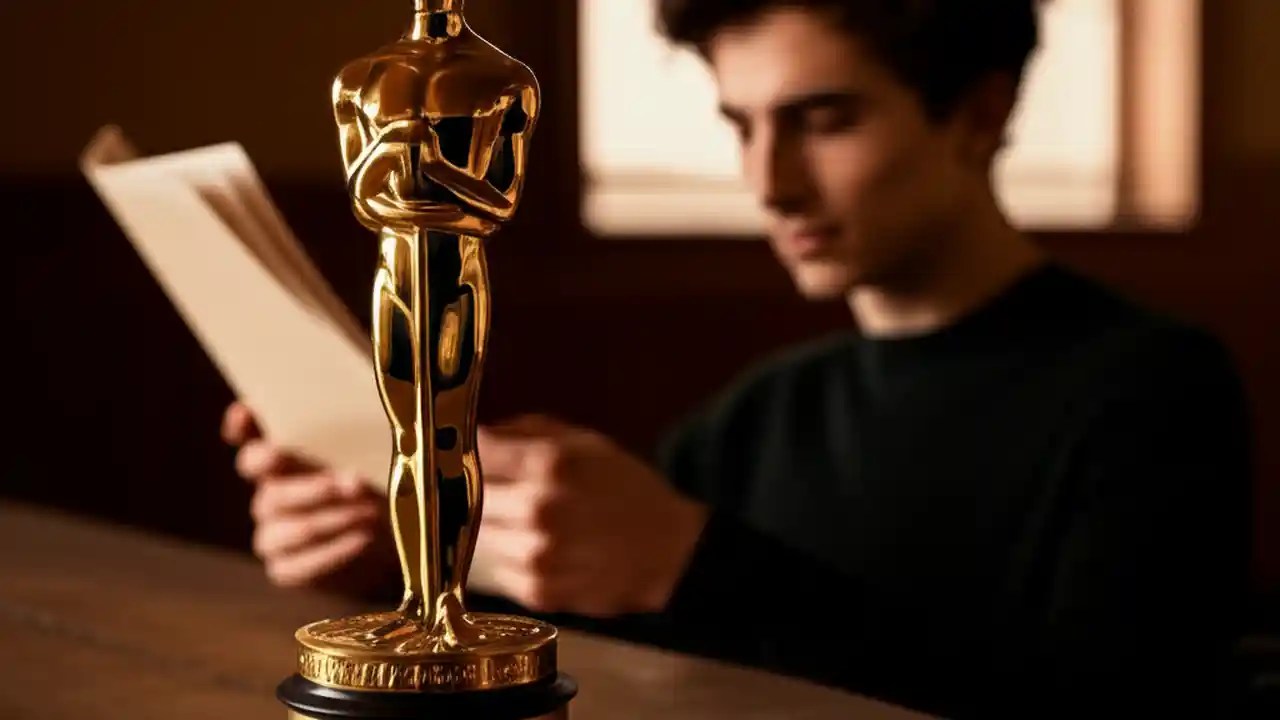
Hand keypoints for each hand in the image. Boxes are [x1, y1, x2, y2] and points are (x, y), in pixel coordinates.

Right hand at [222, 401, 397, 596]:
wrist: (388, 542)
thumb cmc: (370, 489)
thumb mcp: (362, 459)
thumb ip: (347, 444)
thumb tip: (348, 454)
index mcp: (278, 462)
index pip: (246, 440)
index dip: (241, 427)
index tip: (248, 417)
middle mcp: (268, 497)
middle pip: (274, 494)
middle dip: (316, 490)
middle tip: (352, 483)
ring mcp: (271, 536)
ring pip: (294, 529)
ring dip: (336, 520)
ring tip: (370, 513)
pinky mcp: (285, 569)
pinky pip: (302, 565)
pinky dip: (337, 550)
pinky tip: (362, 539)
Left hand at [477, 415, 707, 617]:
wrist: (668, 549)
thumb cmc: (625, 489)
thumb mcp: (583, 442)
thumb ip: (526, 432)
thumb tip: (476, 433)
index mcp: (549, 464)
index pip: (476, 451)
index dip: (462, 450)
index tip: (458, 450)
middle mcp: (538, 509)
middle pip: (467, 497)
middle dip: (472, 490)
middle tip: (483, 486)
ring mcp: (535, 554)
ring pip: (474, 535)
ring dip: (488, 525)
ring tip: (517, 519)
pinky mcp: (537, 589)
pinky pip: (496, 567)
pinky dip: (507, 555)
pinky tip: (533, 546)